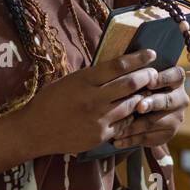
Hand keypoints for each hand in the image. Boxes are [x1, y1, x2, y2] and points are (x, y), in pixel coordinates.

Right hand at [21, 49, 159, 156]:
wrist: (35, 130)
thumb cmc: (50, 101)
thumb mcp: (69, 80)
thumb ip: (92, 76)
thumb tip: (117, 66)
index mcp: (84, 80)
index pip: (118, 65)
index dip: (139, 58)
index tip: (151, 53)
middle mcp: (94, 99)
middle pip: (130, 84)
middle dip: (147, 76)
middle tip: (154, 73)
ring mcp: (99, 119)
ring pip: (131, 104)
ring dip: (142, 97)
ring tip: (148, 91)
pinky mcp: (100, 136)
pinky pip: (124, 123)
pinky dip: (131, 115)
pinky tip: (133, 111)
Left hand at [110, 64, 188, 151]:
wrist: (142, 112)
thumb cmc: (139, 87)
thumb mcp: (141, 80)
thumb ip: (138, 77)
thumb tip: (128, 75)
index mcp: (176, 79)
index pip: (176, 75)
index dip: (164, 79)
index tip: (150, 82)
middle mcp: (180, 98)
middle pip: (168, 101)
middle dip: (152, 104)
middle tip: (139, 107)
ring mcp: (176, 118)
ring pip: (155, 122)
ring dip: (135, 126)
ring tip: (118, 130)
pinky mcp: (168, 134)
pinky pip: (149, 138)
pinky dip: (131, 140)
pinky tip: (118, 141)